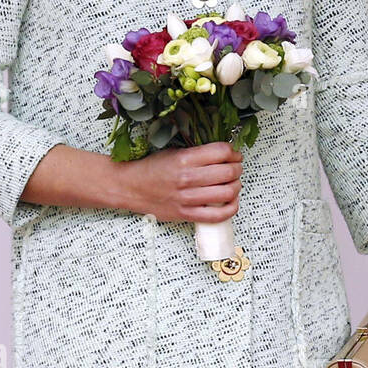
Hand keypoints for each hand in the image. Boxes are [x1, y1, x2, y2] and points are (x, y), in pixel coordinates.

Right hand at [111, 142, 241, 223]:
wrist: (129, 187)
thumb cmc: (151, 168)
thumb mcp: (173, 152)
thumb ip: (198, 152)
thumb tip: (224, 152)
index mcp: (185, 158)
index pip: (222, 152)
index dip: (234, 152)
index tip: (234, 154)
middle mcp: (187, 178)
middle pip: (228, 172)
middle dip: (237, 168)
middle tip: (236, 167)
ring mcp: (187, 198)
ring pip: (227, 192)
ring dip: (236, 186)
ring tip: (233, 183)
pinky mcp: (186, 214)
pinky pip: (217, 215)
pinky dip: (231, 208)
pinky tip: (231, 202)